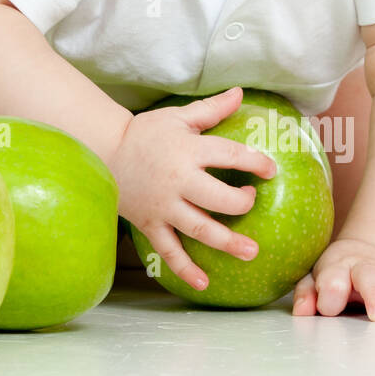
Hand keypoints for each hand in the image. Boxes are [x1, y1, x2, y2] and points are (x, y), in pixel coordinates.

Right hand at [108, 87, 277, 291]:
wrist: (103, 151)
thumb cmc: (145, 133)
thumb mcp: (177, 117)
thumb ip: (211, 109)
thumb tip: (239, 92)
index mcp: (188, 149)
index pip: (230, 155)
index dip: (255, 162)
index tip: (270, 170)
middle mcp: (178, 180)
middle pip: (219, 198)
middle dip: (242, 204)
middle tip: (252, 202)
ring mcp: (164, 205)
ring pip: (200, 228)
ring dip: (227, 242)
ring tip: (251, 252)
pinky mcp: (150, 223)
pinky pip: (169, 251)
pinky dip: (185, 269)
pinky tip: (203, 283)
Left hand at [292, 237, 374, 321]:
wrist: (367, 253)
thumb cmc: (338, 274)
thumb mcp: (318, 279)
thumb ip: (307, 294)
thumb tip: (301, 312)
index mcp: (337, 267)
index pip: (332, 276)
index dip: (331, 291)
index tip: (328, 309)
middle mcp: (365, 268)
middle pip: (369, 276)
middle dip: (374, 295)